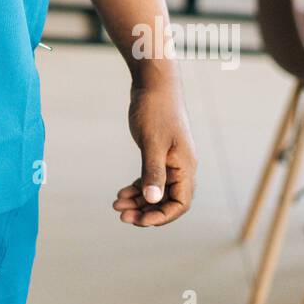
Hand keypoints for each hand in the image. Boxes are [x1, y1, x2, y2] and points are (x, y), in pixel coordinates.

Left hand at [113, 84, 196, 226]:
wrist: (154, 82)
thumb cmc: (155, 109)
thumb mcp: (152, 142)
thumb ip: (153, 172)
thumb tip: (152, 201)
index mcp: (185, 167)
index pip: (180, 204)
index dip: (161, 216)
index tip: (139, 220)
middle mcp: (182, 167)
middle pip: (167, 201)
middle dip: (145, 211)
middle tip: (121, 216)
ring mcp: (171, 161)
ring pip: (157, 191)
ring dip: (139, 201)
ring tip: (117, 205)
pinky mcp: (159, 153)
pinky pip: (151, 179)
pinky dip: (138, 187)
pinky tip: (122, 193)